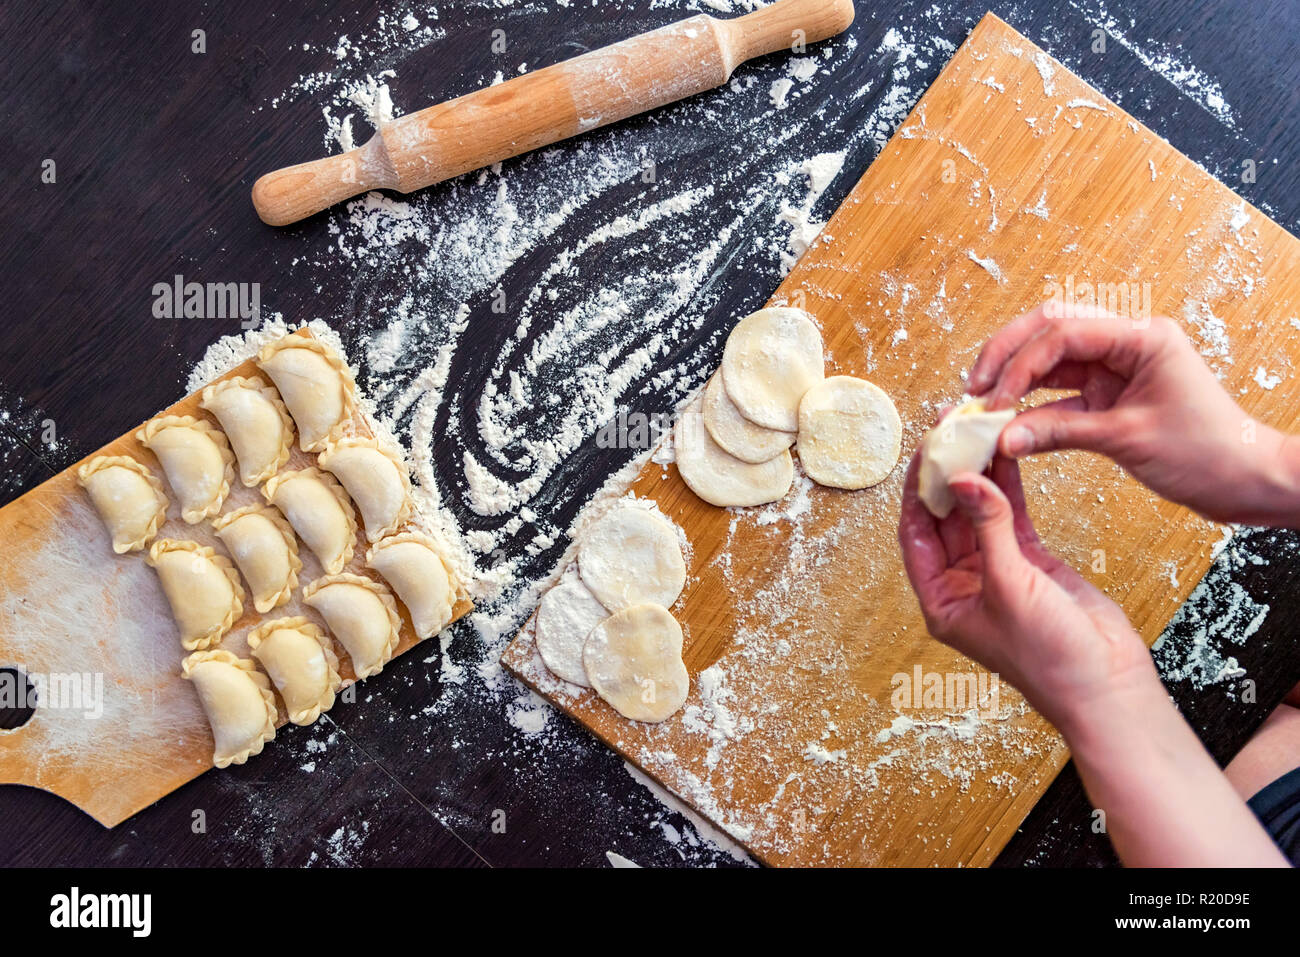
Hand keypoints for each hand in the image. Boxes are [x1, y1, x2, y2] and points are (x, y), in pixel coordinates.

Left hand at [897, 448, 1157, 733]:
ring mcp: (997, 572)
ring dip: (977, 475)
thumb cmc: (1051, 658)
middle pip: (944, 518)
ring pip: (979, 512)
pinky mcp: (1031, 563)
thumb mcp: (1010, 588)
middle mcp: (962, 585)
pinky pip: (1010, 517)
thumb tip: (961, 480)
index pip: (915, 533)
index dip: (917, 491)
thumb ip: (987, 529)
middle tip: (949, 430)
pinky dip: (1007, 488)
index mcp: (941, 600)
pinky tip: (1005, 455)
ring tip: (975, 432)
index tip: (925, 450)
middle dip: (946, 475)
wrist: (1108, 686)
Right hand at [967, 301, 1299, 525]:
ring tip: (983, 404)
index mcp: (1142, 337)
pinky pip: (1061, 394)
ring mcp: (1117, 368)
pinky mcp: (1110, 395)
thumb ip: (1060, 433)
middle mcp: (1127, 343)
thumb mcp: (1126, 439)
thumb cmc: (1209, 452)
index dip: (1020, 364)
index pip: (1063, 333)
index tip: (993, 398)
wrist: (1245, 480)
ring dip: (1016, 379)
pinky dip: (1034, 408)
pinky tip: (1009, 424)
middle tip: (975, 386)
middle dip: (1008, 356)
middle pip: (1050, 329)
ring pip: (1051, 360)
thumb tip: (1004, 436)